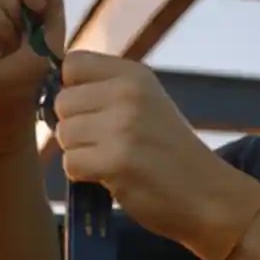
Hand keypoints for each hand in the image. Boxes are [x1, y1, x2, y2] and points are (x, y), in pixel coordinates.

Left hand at [53, 51, 259, 259]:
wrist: (207, 196)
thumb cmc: (170, 153)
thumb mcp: (147, 105)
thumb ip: (106, 92)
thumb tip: (52, 92)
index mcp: (135, 75)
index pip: (73, 63)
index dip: (72, 88)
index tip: (92, 110)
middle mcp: (129, 93)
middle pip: (62, 101)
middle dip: (75, 126)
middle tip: (105, 143)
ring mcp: (123, 126)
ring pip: (64, 134)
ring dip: (80, 153)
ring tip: (112, 160)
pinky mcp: (117, 160)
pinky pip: (71, 163)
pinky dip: (85, 176)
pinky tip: (113, 177)